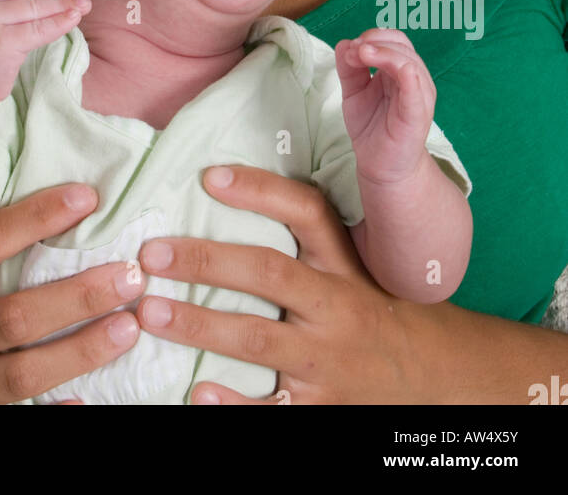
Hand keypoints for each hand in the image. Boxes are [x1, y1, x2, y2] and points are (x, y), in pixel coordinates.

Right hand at [0, 184, 143, 403]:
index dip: (35, 219)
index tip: (85, 197)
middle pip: (12, 319)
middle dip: (76, 297)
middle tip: (131, 274)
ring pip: (21, 377)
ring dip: (80, 352)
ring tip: (129, 329)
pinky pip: (9, 417)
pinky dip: (53, 411)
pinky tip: (94, 398)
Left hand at [130, 165, 436, 404]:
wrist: (436, 375)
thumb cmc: (376, 307)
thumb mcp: (355, 264)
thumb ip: (308, 239)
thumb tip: (229, 190)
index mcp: (343, 262)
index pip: (307, 211)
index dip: (259, 189)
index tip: (209, 175)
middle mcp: (336, 305)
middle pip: (268, 272)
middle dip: (205, 261)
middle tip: (151, 254)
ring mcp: (328, 359)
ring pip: (258, 339)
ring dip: (199, 326)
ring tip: (149, 314)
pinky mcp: (323, 408)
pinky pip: (273, 410)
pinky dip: (233, 405)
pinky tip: (196, 391)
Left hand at [334, 28, 434, 183]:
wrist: (380, 165)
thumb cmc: (371, 126)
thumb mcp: (354, 91)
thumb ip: (350, 67)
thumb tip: (346, 43)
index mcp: (400, 71)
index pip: (394, 40)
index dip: (372, 37)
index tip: (350, 49)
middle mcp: (414, 79)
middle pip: (402, 44)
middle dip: (374, 41)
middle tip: (354, 52)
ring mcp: (419, 96)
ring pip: (409, 60)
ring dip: (382, 52)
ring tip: (360, 56)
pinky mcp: (417, 114)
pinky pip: (416, 87)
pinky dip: (404, 71)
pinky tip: (387, 65)